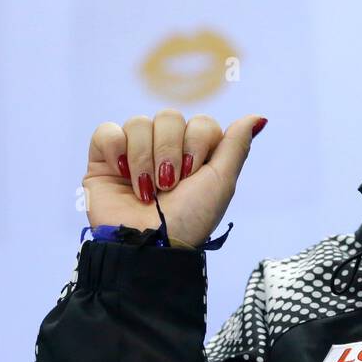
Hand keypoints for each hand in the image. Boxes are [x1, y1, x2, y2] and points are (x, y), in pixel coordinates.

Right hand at [82, 109, 267, 244]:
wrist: (148, 244)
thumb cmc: (190, 219)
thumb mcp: (221, 182)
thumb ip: (236, 146)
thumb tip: (259, 117)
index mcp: (195, 153)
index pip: (200, 121)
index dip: (197, 143)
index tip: (192, 174)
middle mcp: (165, 149)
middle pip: (169, 117)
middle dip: (170, 152)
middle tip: (168, 184)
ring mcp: (133, 153)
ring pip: (139, 123)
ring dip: (144, 158)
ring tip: (145, 190)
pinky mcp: (103, 160)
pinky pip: (107, 132)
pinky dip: (116, 150)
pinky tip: (121, 172)